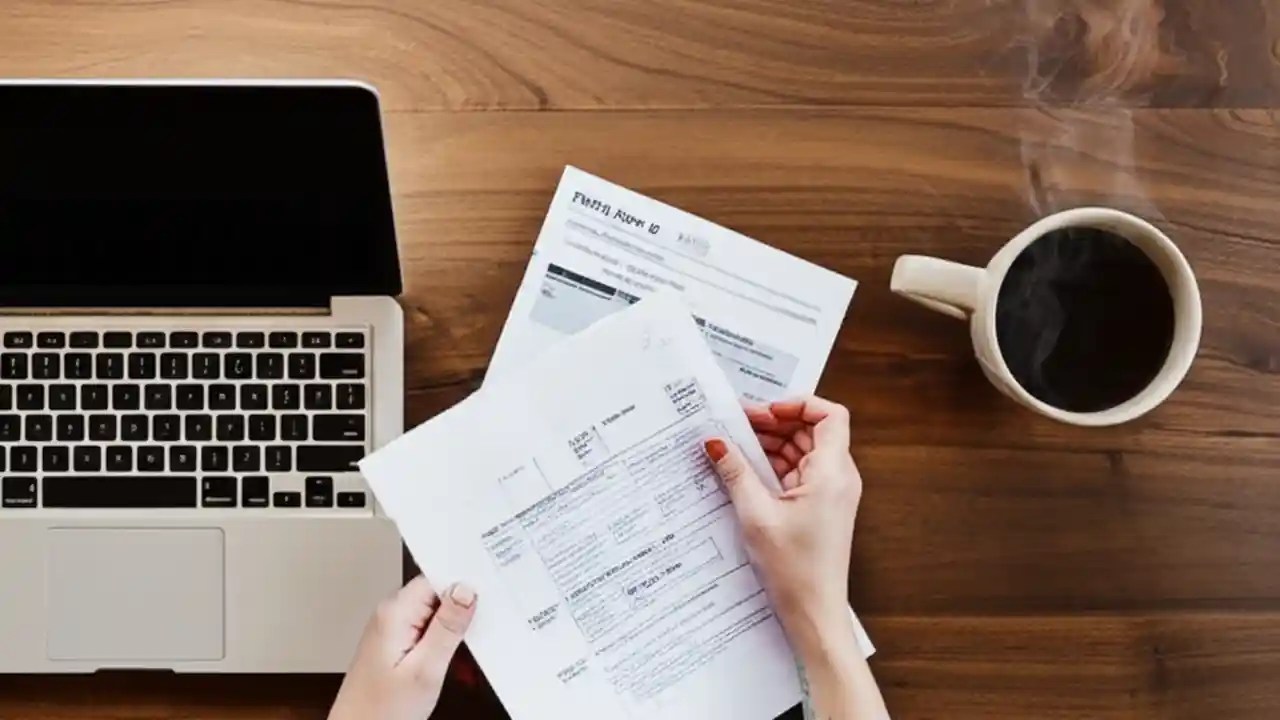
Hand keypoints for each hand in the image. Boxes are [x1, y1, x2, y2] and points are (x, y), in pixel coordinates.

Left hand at [329, 576, 477, 719]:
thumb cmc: (381, 711)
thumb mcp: (425, 669)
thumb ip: (447, 627)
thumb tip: (466, 588)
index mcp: (395, 612)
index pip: (437, 576)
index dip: (464, 583)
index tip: (487, 598)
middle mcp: (391, 614)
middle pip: (438, 595)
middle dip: (463, 616)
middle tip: (476, 639)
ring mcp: (392, 628)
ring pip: (437, 615)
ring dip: (455, 636)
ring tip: (462, 664)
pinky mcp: (396, 642)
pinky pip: (428, 632)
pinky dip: (444, 648)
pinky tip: (451, 667)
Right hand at [704, 396, 859, 655]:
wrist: (814, 613)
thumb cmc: (793, 569)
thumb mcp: (755, 515)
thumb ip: (735, 472)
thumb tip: (715, 442)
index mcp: (833, 473)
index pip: (830, 415)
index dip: (799, 404)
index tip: (766, 411)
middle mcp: (838, 478)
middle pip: (812, 430)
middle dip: (775, 422)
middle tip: (737, 423)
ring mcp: (831, 493)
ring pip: (803, 451)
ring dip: (772, 444)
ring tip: (734, 445)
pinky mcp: (820, 508)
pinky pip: (799, 473)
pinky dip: (774, 466)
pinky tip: (745, 471)